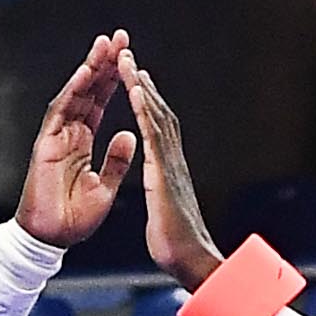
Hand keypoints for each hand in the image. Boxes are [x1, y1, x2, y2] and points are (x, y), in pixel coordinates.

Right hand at [13, 36, 137, 248]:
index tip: (129, 57)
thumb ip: (117, 161)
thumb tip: (130, 135)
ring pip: (74, 94)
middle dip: (104, 63)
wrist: (53, 239)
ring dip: (90, 68)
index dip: (115, 79)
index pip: (99, 102)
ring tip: (106, 44)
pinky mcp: (47, 145)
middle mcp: (68, 134)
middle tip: (120, 36)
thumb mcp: (106, 188)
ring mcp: (56, 137)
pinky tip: (86, 73)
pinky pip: (60, 112)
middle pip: (88, 90)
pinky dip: (73, 91)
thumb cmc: (75, 218)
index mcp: (83, 142)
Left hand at [122, 50, 223, 287]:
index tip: (134, 80)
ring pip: (153, 114)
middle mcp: (171, 158)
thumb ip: (164, 191)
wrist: (190, 259)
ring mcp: (169, 162)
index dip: (145, 102)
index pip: (156, 127)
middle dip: (141, 83)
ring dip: (139, 84)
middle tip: (127, 56)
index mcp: (167, 168)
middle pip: (156, 111)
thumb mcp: (166, 209)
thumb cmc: (177, 242)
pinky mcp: (163, 170)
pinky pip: (150, 131)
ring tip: (125, 60)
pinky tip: (132, 87)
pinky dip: (142, 106)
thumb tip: (163, 185)